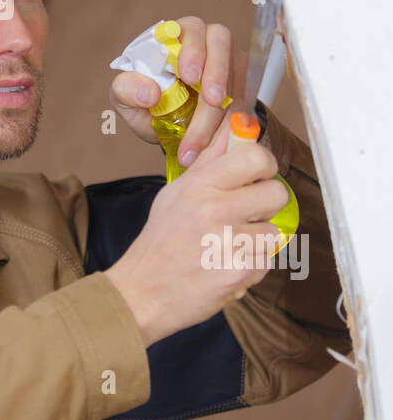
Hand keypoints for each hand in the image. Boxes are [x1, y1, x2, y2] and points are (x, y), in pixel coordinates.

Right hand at [106, 117, 288, 346]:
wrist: (143, 291)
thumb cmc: (161, 240)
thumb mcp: (178, 192)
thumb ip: (210, 161)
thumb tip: (236, 128)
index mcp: (199, 185)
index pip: (256, 157)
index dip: (264, 167)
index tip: (256, 177)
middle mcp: (214, 210)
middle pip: (276, 193)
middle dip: (265, 205)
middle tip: (244, 214)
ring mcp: (228, 242)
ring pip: (273, 230)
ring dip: (256, 239)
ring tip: (227, 245)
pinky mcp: (239, 272)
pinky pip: (267, 260)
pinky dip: (251, 265)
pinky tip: (225, 265)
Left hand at [110, 16, 247, 167]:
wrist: (173, 127)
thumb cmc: (148, 104)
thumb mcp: (126, 99)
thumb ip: (126, 91)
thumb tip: (148, 92)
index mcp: (173, 37)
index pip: (188, 29)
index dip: (192, 50)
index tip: (190, 77)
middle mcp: (204, 40)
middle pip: (219, 43)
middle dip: (216, 72)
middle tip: (212, 100)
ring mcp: (228, 58)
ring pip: (235, 72)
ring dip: (226, 101)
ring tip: (211, 130)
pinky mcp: (243, 80)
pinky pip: (247, 94)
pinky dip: (236, 117)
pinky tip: (222, 137)